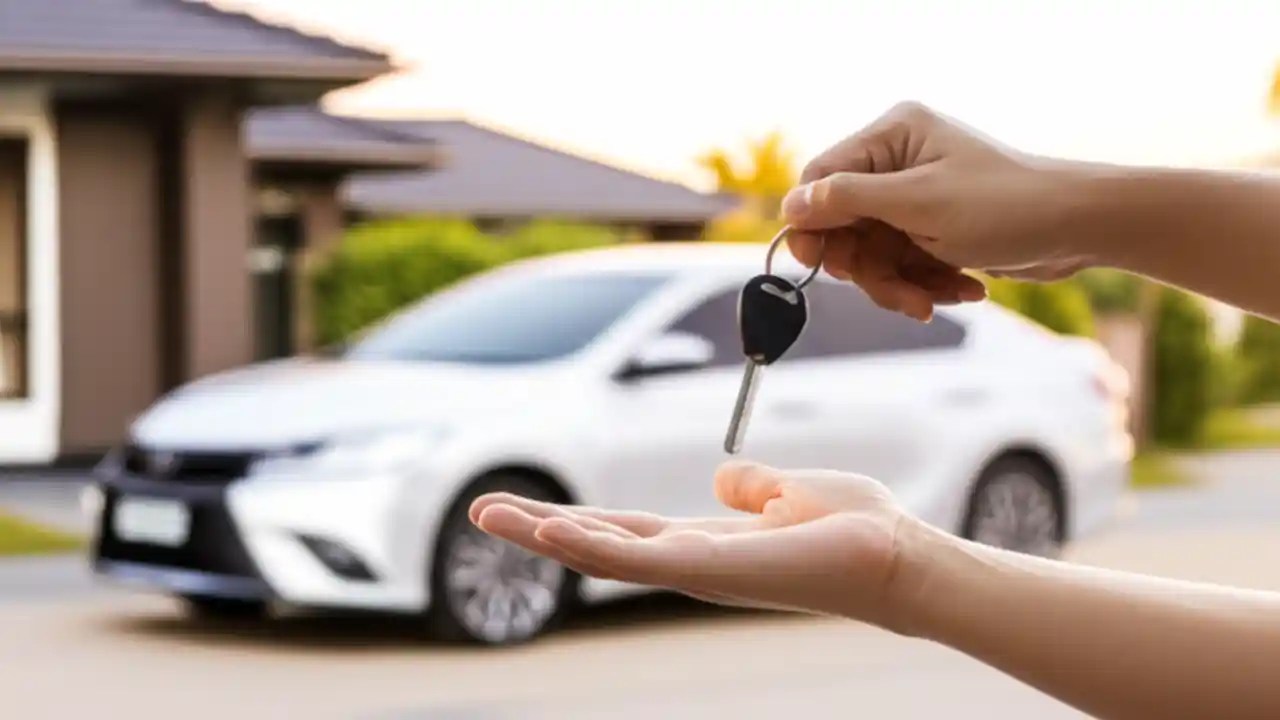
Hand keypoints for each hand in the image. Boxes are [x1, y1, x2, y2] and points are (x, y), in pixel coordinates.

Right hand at [469, 460, 920, 632]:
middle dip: (538, 529)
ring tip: (489, 514)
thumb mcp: (792, 490)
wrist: (897, 556)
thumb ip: (751, 487)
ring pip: (604, 552)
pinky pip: (639, 558)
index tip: (523, 508)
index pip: (623, 528)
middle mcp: (692, 559)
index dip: (573, 519)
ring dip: (543, 534)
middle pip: (599, 541)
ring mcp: (697, 568)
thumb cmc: (857, 528)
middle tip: (479, 510)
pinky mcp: (712, 568)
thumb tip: (723, 480)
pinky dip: (590, 546)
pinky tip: (548, 532)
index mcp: (705, 540)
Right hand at [781, 101, 1093, 320]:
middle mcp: (899, 159)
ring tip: (937, 299)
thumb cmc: (1007, 207)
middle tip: (900, 295)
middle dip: (871, 268)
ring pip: (874, 253)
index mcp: (892, 134)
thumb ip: (848, 202)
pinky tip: (963, 288)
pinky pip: (904, 263)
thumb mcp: (918, 205)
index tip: (814, 263)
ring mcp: (916, 195)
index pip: (823, 179)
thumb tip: (790, 206)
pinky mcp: (934, 226)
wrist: (1080, 229)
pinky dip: (927, 282)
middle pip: (846, 225)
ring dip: (903, 284)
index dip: (813, 225)